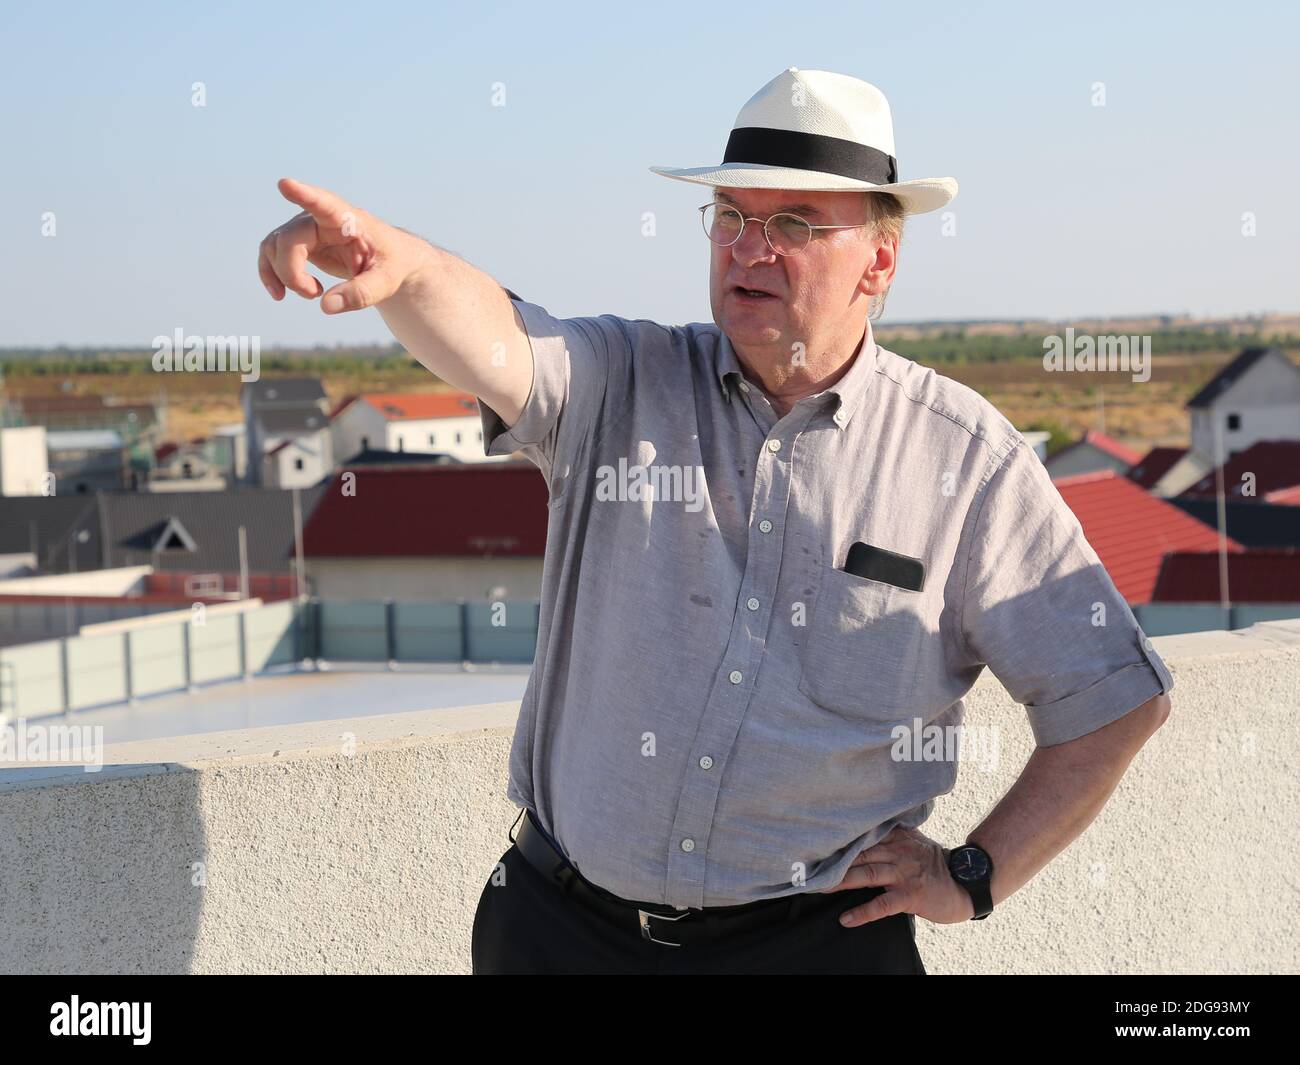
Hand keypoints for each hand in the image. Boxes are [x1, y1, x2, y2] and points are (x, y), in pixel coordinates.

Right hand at [257, 177, 428, 313]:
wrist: (388, 261)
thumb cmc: (390, 263)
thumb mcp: (386, 281)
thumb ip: (361, 293)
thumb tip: (326, 306)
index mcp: (348, 219)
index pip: (324, 203)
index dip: (304, 195)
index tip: (285, 185)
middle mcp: (320, 218)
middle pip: (289, 238)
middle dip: (292, 271)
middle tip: (314, 294)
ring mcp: (306, 228)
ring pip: (274, 245)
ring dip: (281, 274)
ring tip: (312, 293)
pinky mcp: (298, 242)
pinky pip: (271, 253)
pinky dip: (270, 273)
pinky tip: (280, 294)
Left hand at [816, 825, 975, 926]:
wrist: (967, 882)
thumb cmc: (937, 864)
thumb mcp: (914, 841)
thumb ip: (892, 834)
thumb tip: (864, 829)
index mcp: (897, 837)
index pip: (863, 833)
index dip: (839, 836)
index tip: (814, 837)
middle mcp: (898, 852)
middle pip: (859, 853)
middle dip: (834, 859)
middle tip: (808, 864)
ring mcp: (904, 873)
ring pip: (867, 874)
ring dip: (841, 882)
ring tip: (819, 888)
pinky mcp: (910, 895)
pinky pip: (882, 905)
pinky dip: (862, 912)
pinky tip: (846, 918)